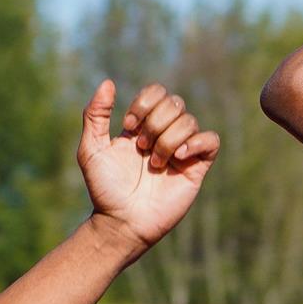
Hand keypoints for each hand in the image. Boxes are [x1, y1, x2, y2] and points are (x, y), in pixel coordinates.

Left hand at [79, 81, 219, 250]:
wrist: (123, 221)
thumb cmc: (104, 189)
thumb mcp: (91, 149)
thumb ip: (95, 115)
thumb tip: (108, 82)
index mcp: (142, 126)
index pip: (157, 93)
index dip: (144, 103)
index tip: (129, 128)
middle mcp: (164, 134)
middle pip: (175, 103)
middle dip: (156, 123)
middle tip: (142, 148)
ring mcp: (183, 150)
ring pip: (190, 122)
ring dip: (169, 140)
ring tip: (155, 163)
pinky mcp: (197, 167)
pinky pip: (211, 140)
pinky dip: (196, 143)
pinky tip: (179, 158)